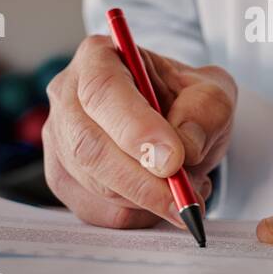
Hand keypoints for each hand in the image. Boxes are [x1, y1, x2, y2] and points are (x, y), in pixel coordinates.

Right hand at [43, 35, 235, 227]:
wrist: (177, 126)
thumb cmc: (188, 103)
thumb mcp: (213, 94)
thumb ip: (205, 112)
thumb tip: (184, 148)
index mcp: (99, 58)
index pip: (103, 91)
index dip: (135, 129)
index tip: (173, 160)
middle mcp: (67, 95)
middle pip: (88, 145)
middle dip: (141, 180)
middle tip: (185, 197)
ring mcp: (59, 139)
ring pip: (92, 183)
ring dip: (147, 199)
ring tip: (188, 186)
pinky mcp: (64, 178)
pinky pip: (95, 210)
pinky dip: (138, 215)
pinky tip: (164, 198)